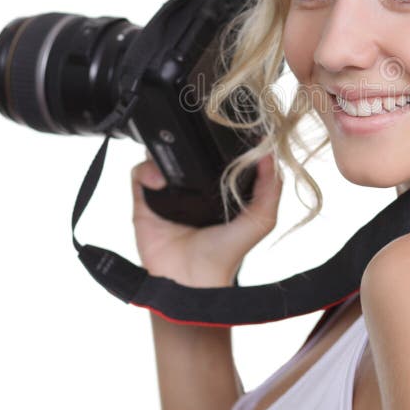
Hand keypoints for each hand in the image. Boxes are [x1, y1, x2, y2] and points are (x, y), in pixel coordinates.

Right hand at [130, 146, 282, 286]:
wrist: (191, 281)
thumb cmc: (227, 254)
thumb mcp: (260, 220)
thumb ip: (270, 189)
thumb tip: (269, 154)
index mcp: (219, 188)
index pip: (216, 153)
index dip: (219, 140)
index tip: (224, 129)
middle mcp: (193, 187)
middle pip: (186, 149)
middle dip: (187, 139)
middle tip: (193, 136)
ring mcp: (168, 192)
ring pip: (160, 154)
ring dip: (164, 149)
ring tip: (173, 158)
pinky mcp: (145, 201)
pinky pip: (139, 173)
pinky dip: (146, 170)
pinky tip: (160, 182)